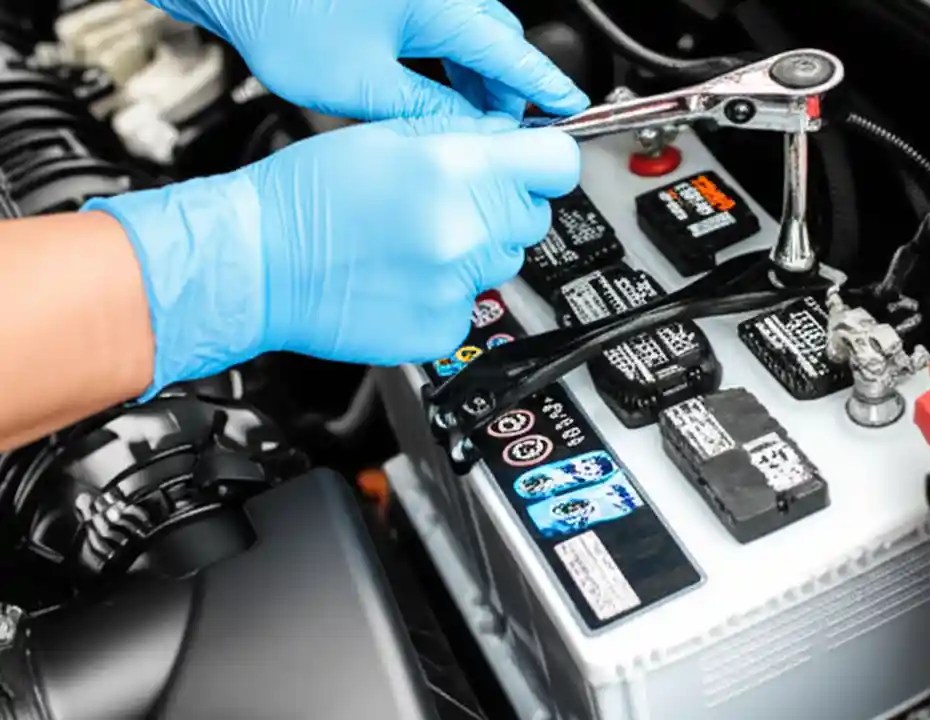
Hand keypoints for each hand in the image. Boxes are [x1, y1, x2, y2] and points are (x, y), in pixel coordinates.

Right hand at [85, 116, 579, 395]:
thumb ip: (463, 137)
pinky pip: (471, 306)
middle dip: (502, 208)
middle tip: (450, 205)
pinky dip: (447, 295)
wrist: (258, 265)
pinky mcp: (443, 330)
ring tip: (415, 243)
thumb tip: (510, 142)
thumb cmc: (307, 197)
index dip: (545, 165)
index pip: (557, 166)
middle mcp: (466, 232)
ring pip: (502, 264)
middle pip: (533, 218)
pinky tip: (404, 279)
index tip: (534, 169)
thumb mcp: (388, 137)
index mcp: (457, 173)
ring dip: (474, 253)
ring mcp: (457, 287)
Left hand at [148, 0, 589, 119]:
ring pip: (469, 33)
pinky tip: (435, 89)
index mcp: (442, 7)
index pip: (512, 54)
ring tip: (465, 119)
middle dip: (505, 89)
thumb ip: (426, 113)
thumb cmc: (282, 16)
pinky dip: (448, 59)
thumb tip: (465, 133)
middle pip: (496, 42)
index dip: (544, 88)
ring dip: (475, 76)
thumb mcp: (362, 86)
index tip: (568, 109)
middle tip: (502, 133)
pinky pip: (442, 23)